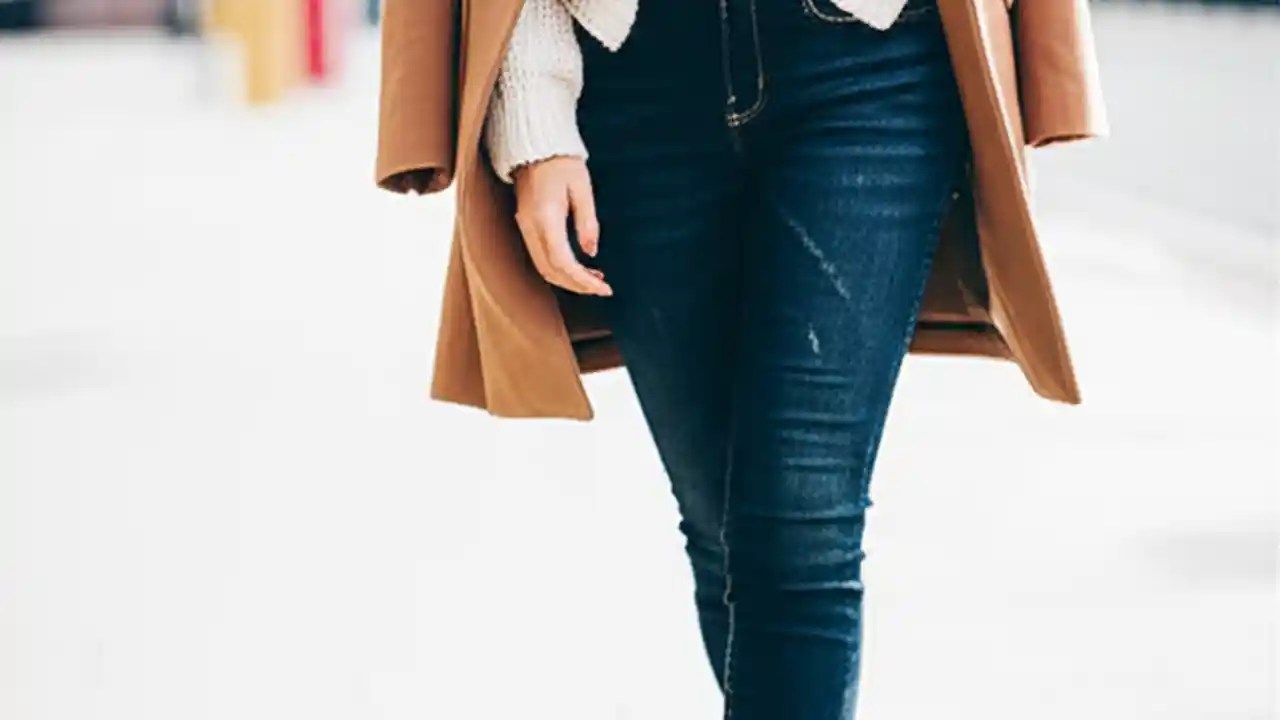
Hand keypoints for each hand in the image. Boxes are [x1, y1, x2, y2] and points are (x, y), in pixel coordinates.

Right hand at [512, 156, 611, 296]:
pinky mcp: (526, 226)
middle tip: (602, 288)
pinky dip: (560, 268)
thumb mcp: (582, 188)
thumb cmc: (562, 162)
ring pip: (544, 267)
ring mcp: (525, 228)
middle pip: (551, 271)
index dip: (583, 281)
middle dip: (577, 285)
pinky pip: (541, 256)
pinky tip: (579, 265)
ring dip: (568, 279)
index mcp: (546, 218)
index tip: (604, 288)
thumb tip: (591, 251)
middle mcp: (531, 227)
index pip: (563, 262)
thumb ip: (587, 222)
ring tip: (594, 279)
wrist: (535, 145)